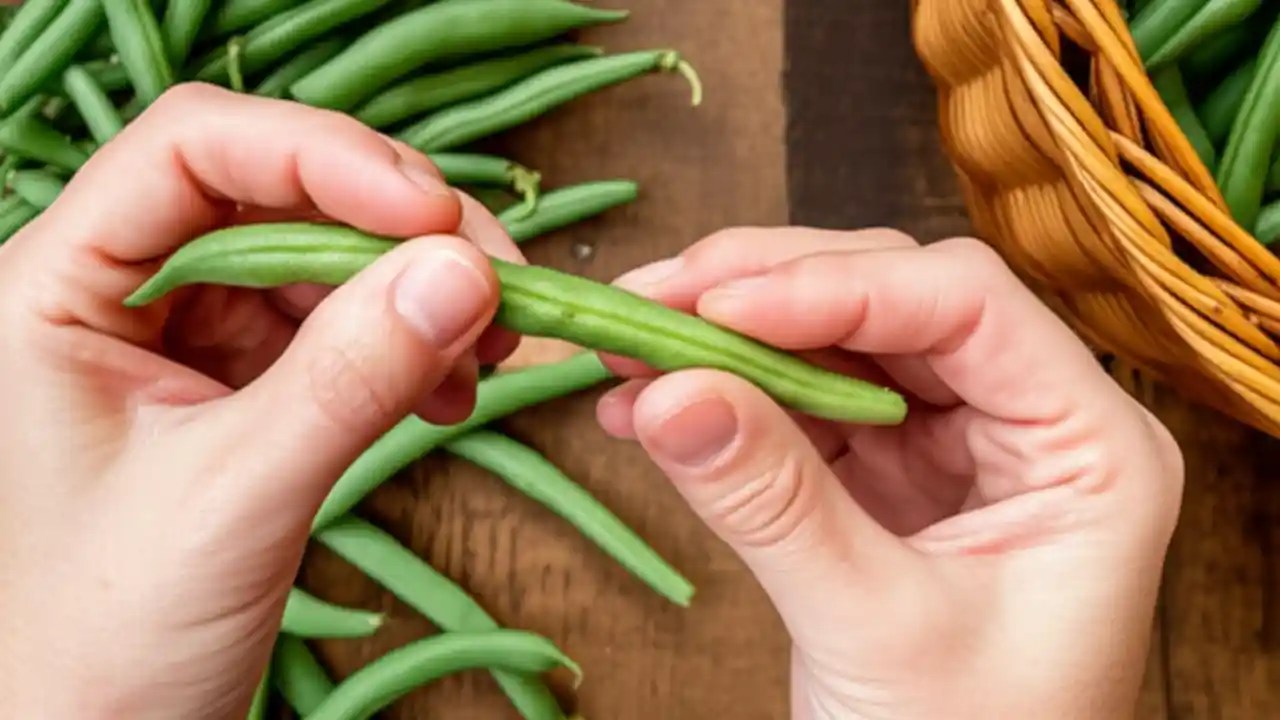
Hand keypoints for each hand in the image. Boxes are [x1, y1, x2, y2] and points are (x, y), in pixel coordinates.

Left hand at [0, 84, 523, 718]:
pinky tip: (452, 394)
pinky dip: (413, 347)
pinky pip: (345, 329)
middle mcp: (128, 295)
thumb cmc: (103, 638)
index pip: (193, 151)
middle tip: (498, 282)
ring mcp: (192, 339)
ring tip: (491, 350)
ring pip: (326, 261)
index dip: (318, 156)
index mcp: (60, 289)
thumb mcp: (233, 497)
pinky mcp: (246, 385)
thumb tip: (465, 274)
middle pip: (278, 194)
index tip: (428, 213)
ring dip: (420, 291)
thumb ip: (349, 379)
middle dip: (397, 231)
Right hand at [598, 229, 1183, 719]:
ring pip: (834, 345)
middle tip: (654, 300)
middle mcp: (1027, 423)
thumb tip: (668, 391)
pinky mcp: (885, 479)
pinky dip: (723, 400)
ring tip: (629, 347)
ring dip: (726, 340)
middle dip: (761, 294)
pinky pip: (799, 408)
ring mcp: (951, 448)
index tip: (717, 306)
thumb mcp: (874, 629)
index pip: (964, 306)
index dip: (834, 287)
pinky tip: (644, 406)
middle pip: (891, 301)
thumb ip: (773, 503)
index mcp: (1089, 447)